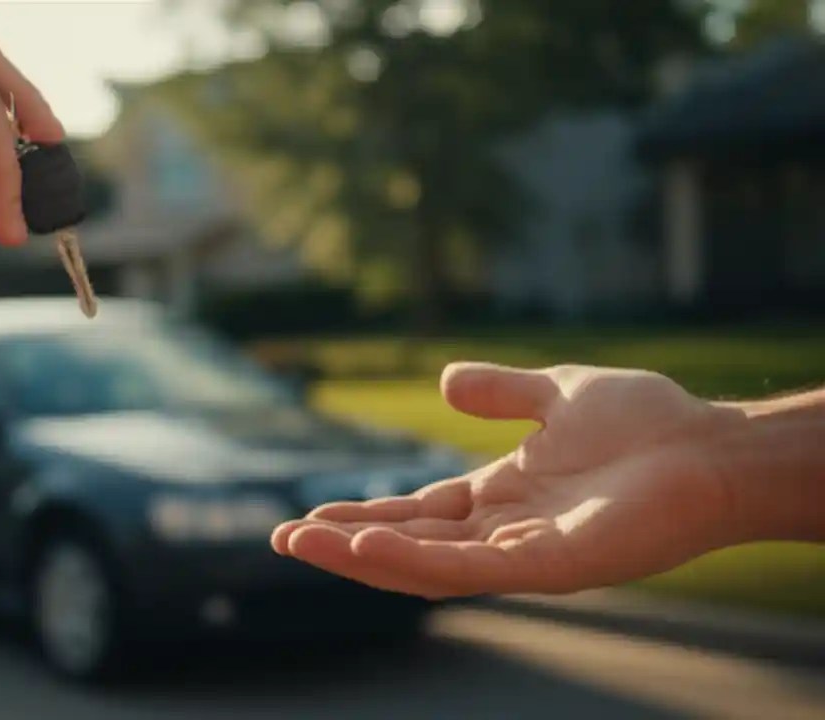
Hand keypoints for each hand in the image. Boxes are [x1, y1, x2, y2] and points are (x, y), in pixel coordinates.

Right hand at [271, 363, 746, 597]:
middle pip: (409, 545)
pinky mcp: (548, 566)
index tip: (311, 512)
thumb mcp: (557, 391)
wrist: (713, 445)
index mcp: (502, 495)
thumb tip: (440, 381)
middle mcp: (505, 532)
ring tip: (302, 542)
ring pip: (425, 564)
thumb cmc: (650, 420)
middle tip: (283, 537)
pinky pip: (467, 570)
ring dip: (361, 555)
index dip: (365, 511)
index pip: (418, 512)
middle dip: (344, 542)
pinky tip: (365, 544)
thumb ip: (500, 390)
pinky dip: (412, 560)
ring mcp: (524, 553)